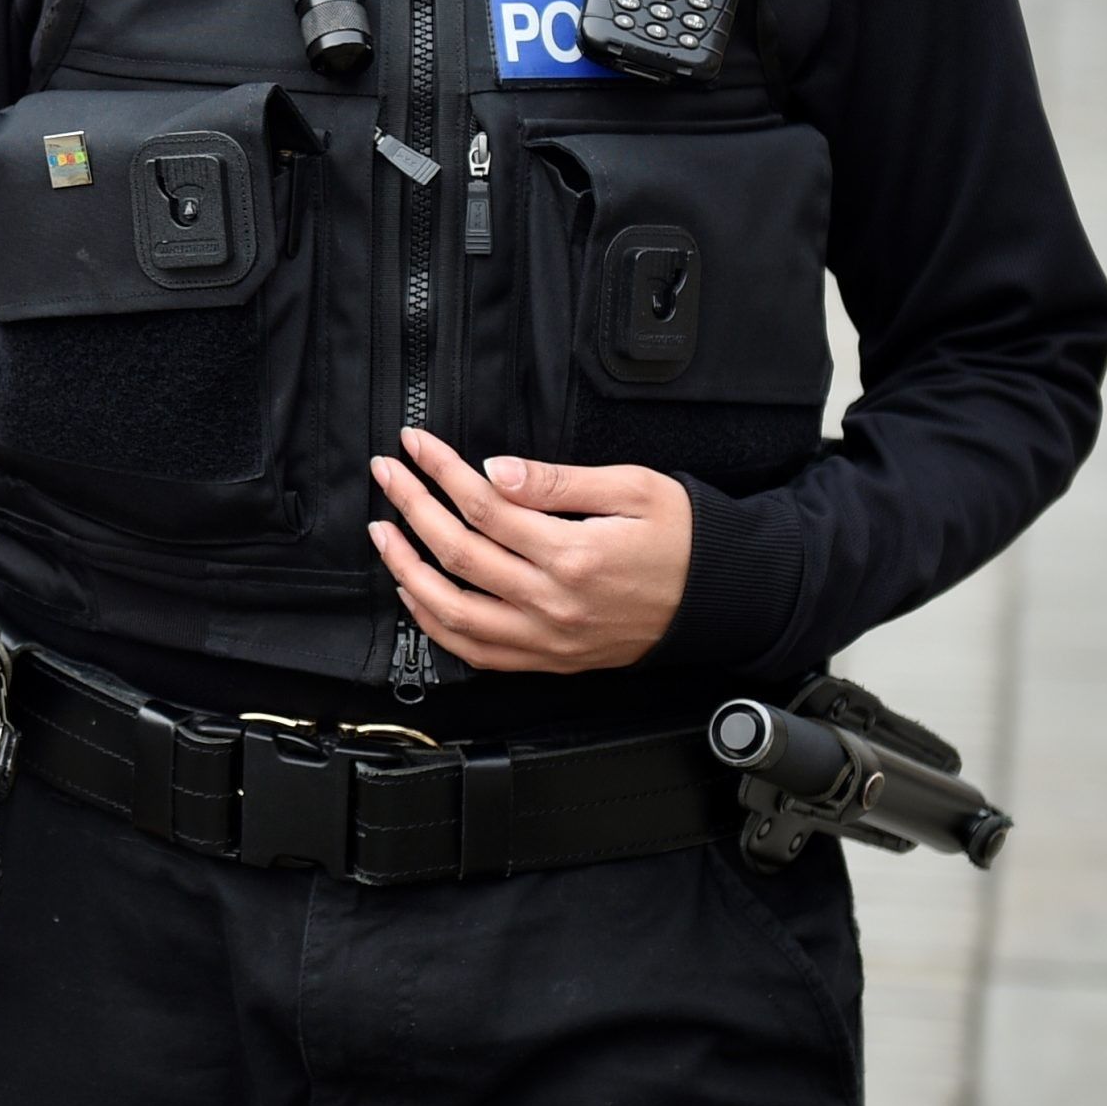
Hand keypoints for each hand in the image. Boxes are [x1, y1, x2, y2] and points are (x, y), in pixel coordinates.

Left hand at [366, 427, 692, 672]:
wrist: (721, 599)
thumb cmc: (683, 538)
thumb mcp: (633, 489)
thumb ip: (558, 481)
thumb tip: (494, 470)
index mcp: (574, 554)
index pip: (485, 506)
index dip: (441, 471)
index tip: (416, 445)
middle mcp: (554, 603)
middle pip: (457, 554)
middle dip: (411, 509)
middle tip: (386, 476)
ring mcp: (549, 638)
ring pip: (454, 613)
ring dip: (408, 572)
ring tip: (386, 536)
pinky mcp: (551, 660)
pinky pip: (478, 653)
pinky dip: (437, 627)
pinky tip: (417, 596)